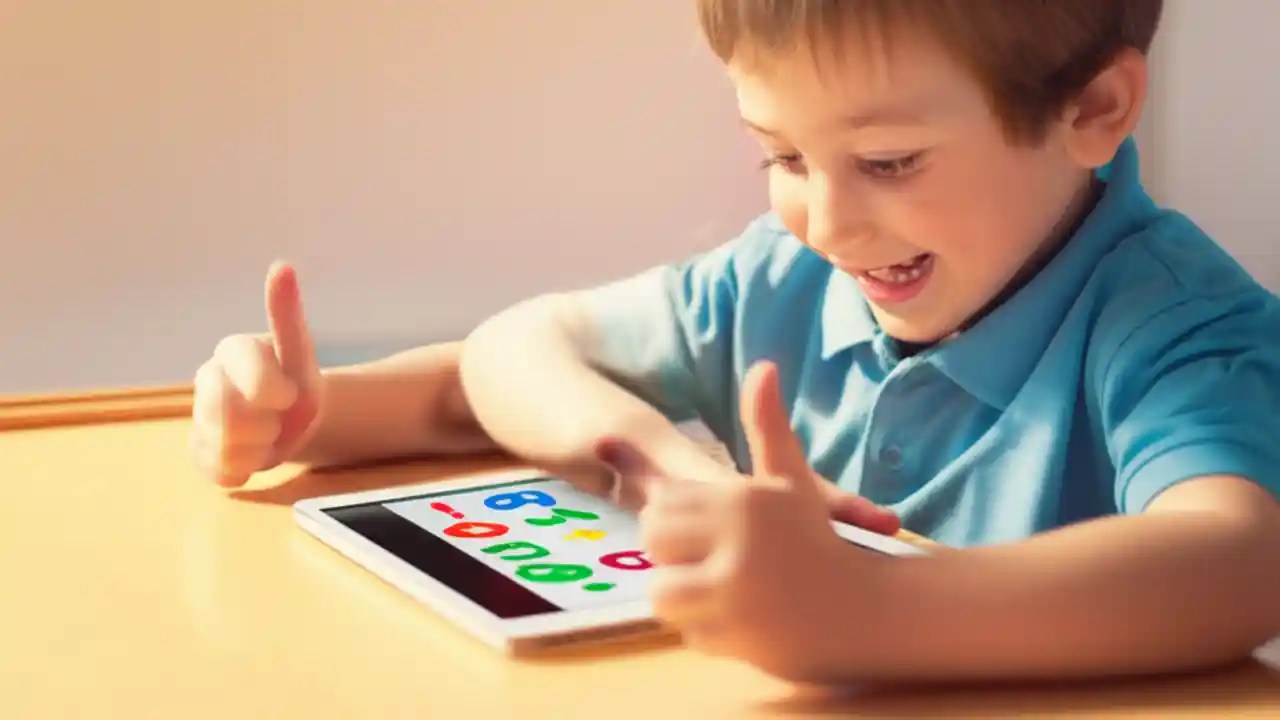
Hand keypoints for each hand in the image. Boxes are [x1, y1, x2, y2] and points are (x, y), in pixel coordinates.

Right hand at [190, 262, 324, 486]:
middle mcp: (207, 378)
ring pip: (226, 447)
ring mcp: (198, 415)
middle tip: (278, 417)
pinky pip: (216, 469)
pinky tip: (252, 455)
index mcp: (231, 349)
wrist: (295, 420)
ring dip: (259, 450)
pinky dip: (242, 469)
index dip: (276, 395)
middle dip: (266, 425)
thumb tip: (283, 266)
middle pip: (229, 417)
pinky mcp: (198, 449)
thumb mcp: (299, 351)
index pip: (252, 381)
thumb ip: (287, 314)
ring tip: (267, 434)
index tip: (288, 393)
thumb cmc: (297, 380)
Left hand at [638, 362, 892, 680]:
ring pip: (663, 593)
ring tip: (722, 594)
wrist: (870, 610)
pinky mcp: (736, 637)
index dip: (675, 520)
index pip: (661, 504)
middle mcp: (733, 542)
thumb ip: (767, 427)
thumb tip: (763, 365)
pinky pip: (690, 633)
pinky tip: (742, 623)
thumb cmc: (823, 541)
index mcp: (741, 500)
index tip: (704, 531)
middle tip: (710, 563)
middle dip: (674, 556)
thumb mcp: (793, 481)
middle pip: (654, 546)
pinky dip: (710, 632)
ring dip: (686, 597)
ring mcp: (733, 593)